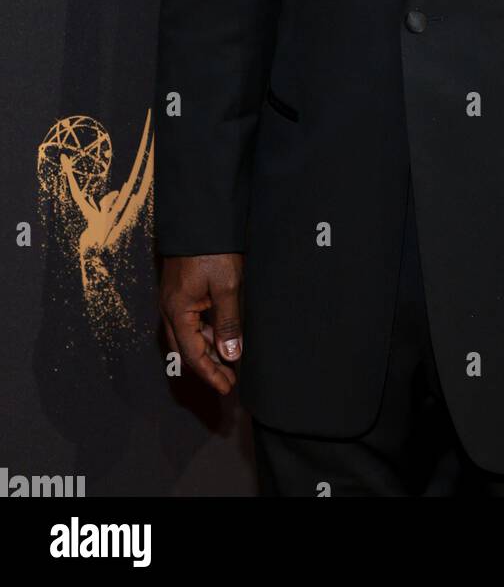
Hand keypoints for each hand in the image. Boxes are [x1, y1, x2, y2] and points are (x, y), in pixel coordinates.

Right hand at [160, 254, 244, 394]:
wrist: (200, 218)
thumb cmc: (213, 251)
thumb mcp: (226, 287)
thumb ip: (228, 322)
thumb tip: (230, 355)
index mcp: (177, 312)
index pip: (193, 355)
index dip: (210, 374)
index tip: (227, 388)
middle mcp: (169, 309)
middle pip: (185, 350)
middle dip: (207, 368)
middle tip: (229, 381)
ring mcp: (172, 300)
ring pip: (187, 336)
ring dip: (206, 351)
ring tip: (228, 362)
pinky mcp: (180, 291)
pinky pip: (189, 321)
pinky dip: (204, 334)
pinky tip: (220, 337)